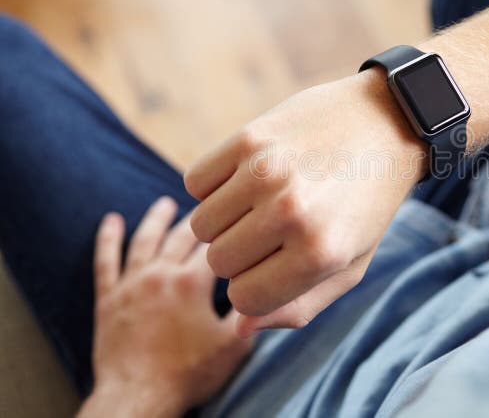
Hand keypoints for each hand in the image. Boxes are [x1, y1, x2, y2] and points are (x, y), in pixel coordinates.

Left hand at [79, 197, 252, 417]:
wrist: (137, 399)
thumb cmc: (187, 374)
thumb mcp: (233, 346)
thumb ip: (250, 315)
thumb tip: (269, 291)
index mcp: (191, 283)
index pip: (214, 246)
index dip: (229, 231)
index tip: (239, 219)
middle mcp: (160, 275)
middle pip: (180, 236)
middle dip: (197, 219)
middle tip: (208, 204)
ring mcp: (132, 285)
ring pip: (144, 241)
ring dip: (156, 219)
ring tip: (165, 203)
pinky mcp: (109, 299)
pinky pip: (106, 262)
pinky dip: (107, 239)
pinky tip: (111, 222)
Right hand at [184, 70, 425, 335]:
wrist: (388, 123)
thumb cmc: (368, 203)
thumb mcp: (351, 264)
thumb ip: (300, 306)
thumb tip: (242, 327)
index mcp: (321, 253)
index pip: (243, 299)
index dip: (255, 287)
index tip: (276, 266)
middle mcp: (292, 213)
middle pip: (218, 261)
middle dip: (239, 254)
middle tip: (271, 231)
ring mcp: (267, 172)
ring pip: (199, 225)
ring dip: (223, 221)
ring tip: (259, 204)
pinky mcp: (249, 136)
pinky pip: (194, 182)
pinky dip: (213, 186)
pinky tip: (247, 178)